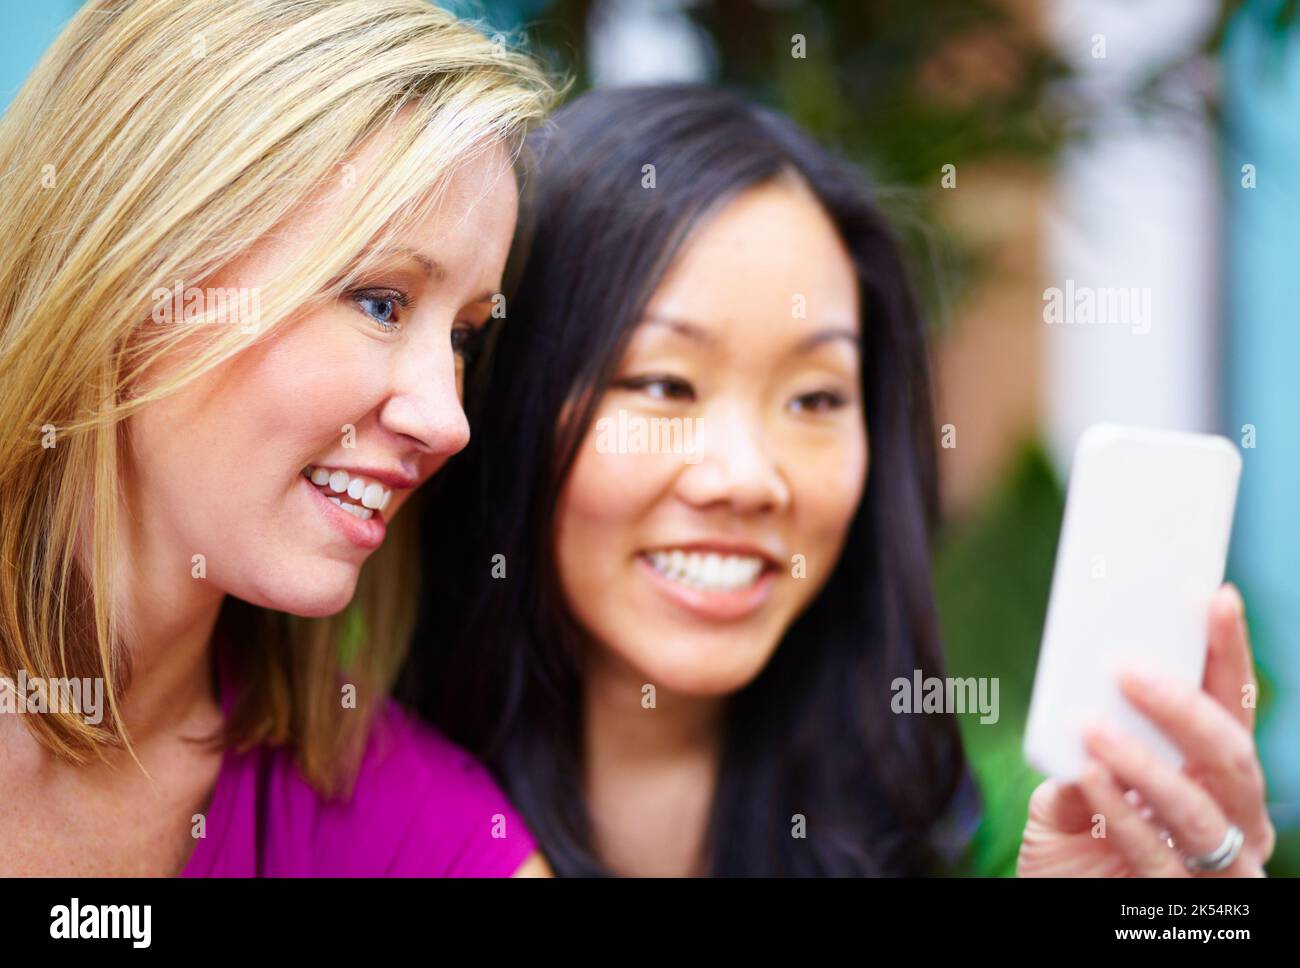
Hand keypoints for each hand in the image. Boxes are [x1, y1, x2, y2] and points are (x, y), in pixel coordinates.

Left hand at [1017, 583, 1274, 876]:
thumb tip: (1078, 705)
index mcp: (1214, 778)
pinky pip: (1159, 853)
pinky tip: (1090, 778)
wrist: (1058, 912)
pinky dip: (1122, 810)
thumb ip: (1074, 757)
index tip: (1215, 597)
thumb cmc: (1072, 850)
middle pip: (1231, 753)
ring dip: (1147, 763)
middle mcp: (1232, 820)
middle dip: (1184, 707)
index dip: (1229, 653)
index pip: (1232, 707)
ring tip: (1093, 729)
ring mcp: (1217, 869)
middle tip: (1126, 667)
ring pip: (1201, 808)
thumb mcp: (1066, 796)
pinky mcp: (1184, 903)